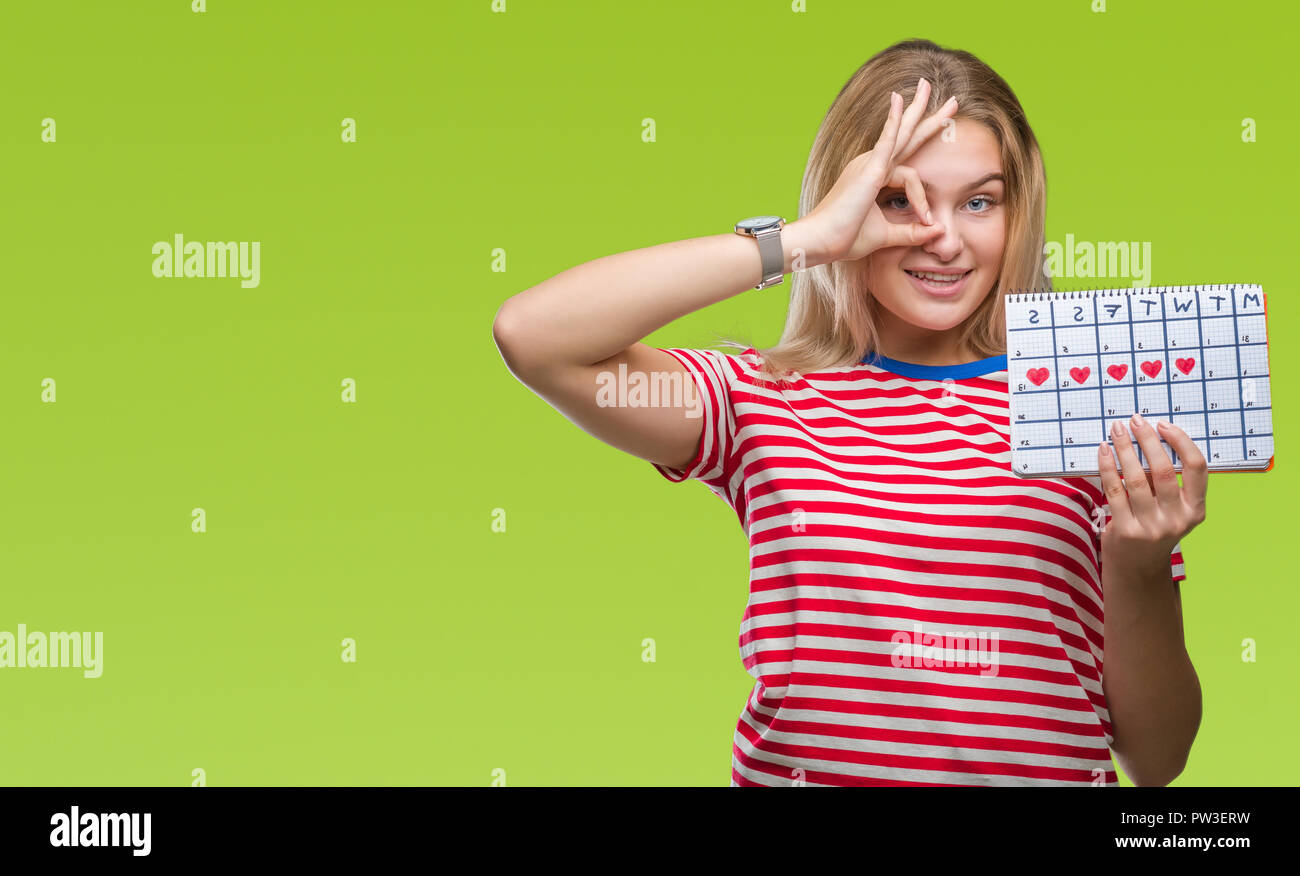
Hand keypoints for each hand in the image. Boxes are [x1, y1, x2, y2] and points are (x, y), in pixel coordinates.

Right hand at [800, 77, 959, 263]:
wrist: (820, 241)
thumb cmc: (844, 238)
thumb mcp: (886, 236)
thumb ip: (912, 233)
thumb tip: (937, 231)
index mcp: (874, 177)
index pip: (909, 173)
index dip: (923, 199)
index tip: (928, 222)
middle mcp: (871, 165)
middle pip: (906, 137)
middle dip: (927, 116)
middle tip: (952, 101)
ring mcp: (869, 164)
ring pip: (902, 133)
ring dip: (919, 110)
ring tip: (928, 85)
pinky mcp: (869, 170)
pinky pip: (886, 141)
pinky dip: (893, 121)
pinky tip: (899, 100)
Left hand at [1098, 413, 1207, 580]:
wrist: (1137, 567)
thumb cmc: (1154, 526)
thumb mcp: (1170, 508)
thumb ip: (1164, 480)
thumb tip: (1148, 436)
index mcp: (1195, 510)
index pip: (1197, 468)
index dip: (1181, 442)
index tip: (1163, 424)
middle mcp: (1177, 520)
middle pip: (1163, 470)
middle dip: (1147, 440)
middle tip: (1134, 421)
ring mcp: (1151, 527)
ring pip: (1136, 479)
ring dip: (1125, 449)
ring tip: (1116, 431)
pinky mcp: (1125, 530)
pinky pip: (1114, 490)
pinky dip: (1108, 467)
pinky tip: (1104, 451)